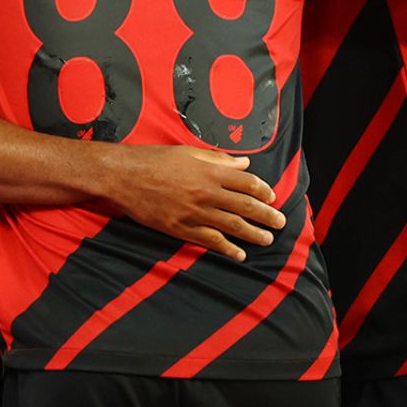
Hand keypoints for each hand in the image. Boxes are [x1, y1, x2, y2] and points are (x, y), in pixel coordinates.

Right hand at [109, 146, 285, 261]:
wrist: (125, 176)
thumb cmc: (156, 160)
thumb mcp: (189, 152)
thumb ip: (219, 159)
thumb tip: (243, 164)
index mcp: (210, 171)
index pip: (247, 182)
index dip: (263, 191)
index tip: (272, 198)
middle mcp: (207, 192)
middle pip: (245, 205)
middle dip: (266, 216)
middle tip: (281, 223)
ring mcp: (195, 212)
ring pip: (232, 225)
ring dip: (253, 234)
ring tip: (267, 239)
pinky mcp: (181, 228)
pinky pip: (210, 240)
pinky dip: (227, 248)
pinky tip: (239, 254)